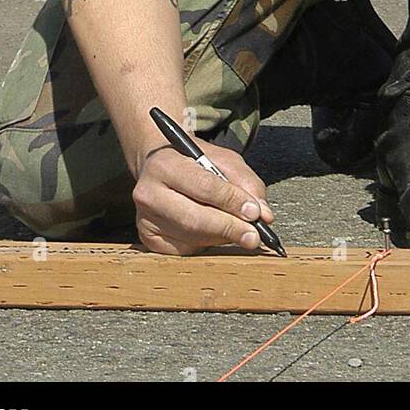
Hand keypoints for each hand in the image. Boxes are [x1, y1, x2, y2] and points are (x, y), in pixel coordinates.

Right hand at [133, 140, 275, 255]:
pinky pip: (186, 250)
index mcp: (164, 164)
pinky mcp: (149, 239)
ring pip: (193, 238)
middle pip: (195, 219)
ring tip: (240, 231)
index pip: (203, 186)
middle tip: (254, 236)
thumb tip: (263, 215)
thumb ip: (246, 183)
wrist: (160, 167)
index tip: (255, 213)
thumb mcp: (222, 159)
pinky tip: (215, 233)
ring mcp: (145, 220)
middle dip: (230, 228)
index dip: (232, 201)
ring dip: (222, 238)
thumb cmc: (194, 162)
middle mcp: (148, 193)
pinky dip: (208, 244)